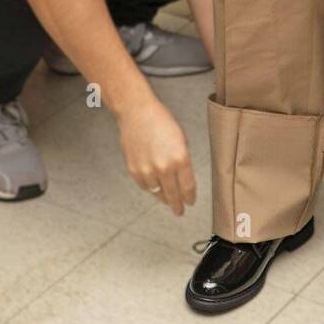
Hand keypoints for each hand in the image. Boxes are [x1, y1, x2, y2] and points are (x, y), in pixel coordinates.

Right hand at [116, 92, 195, 215]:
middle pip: (173, 195)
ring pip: (157, 193)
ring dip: (163, 198)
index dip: (190, 197)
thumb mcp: (181, 139)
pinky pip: (145, 187)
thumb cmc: (161, 121)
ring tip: (167, 200)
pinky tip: (155, 188)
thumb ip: (183, 161)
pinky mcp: (134, 170)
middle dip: (177, 205)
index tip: (190, 202)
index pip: (188, 187)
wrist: (136, 112)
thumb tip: (182, 180)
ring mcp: (147, 170)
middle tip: (179, 211)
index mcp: (180, 158)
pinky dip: (150, 188)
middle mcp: (164, 167)